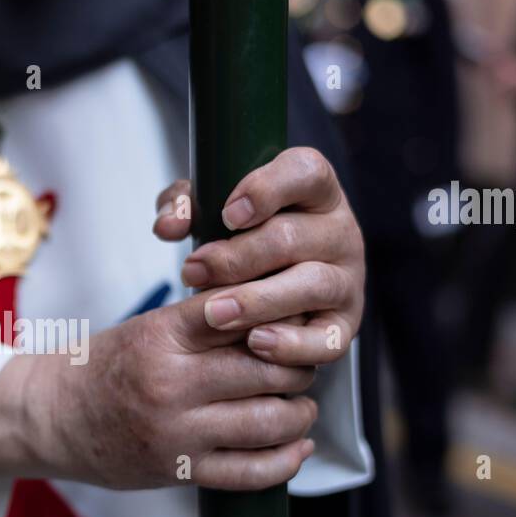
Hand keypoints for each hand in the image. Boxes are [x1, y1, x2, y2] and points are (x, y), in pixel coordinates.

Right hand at [0, 289, 317, 491]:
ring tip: (301, 406)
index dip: (282, 319)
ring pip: (270, 421)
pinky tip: (298, 445)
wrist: (52, 418)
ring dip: (300, 413)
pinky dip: (288, 459)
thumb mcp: (149, 329)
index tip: (296, 322)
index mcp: (163, 337)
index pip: (244, 315)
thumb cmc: (106, 368)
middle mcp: (171, 383)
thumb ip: (208, 323)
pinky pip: (253, 471)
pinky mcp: (180, 471)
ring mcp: (176, 432)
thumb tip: (281, 314)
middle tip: (305, 366)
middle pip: (268, 369)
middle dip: (299, 367)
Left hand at [153, 147, 364, 366]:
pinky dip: (291, 344)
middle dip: (235, 258)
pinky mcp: (343, 326)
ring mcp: (347, 280)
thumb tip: (169, 225)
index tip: (227, 214)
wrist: (269, 295)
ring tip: (214, 314)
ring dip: (257, 300)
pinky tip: (255, 343)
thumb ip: (186, 205)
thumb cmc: (244, 242)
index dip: (267, 189)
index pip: (306, 171)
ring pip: (312, 284)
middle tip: (193, 271)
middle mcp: (340, 232)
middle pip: (293, 236)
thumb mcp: (213, 212)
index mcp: (315, 192)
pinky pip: (327, 339)